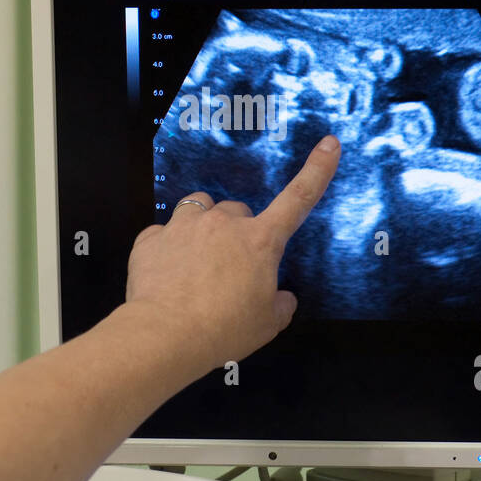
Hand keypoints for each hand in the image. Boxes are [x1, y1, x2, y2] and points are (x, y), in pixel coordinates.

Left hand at [124, 134, 340, 373]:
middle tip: (230, 268)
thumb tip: (282, 297)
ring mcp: (184, 226)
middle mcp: (223, 223)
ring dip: (202, 227)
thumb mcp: (267, 324)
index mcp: (260, 241)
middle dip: (237, 232)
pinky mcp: (151, 239)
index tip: (329, 144)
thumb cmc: (225, 330)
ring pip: (198, 209)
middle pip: (237, 211)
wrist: (166, 336)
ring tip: (196, 261)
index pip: (298, 199)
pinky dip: (166, 248)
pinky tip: (166, 273)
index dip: (317, 170)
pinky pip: (162, 233)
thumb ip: (280, 304)